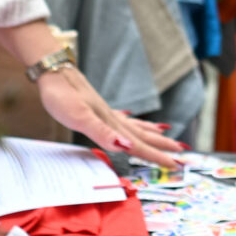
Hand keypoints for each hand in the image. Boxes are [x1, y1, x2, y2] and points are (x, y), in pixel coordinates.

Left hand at [35, 65, 184, 167]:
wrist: (52, 71)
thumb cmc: (62, 95)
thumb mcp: (79, 116)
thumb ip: (103, 132)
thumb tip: (126, 147)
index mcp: (111, 122)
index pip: (137, 144)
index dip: (156, 155)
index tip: (176, 164)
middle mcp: (112, 117)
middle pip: (142, 135)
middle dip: (162, 145)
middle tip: (183, 153)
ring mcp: (106, 111)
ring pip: (135, 126)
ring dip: (151, 134)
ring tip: (167, 135)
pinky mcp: (97, 108)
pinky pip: (122, 119)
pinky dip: (133, 122)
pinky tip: (131, 119)